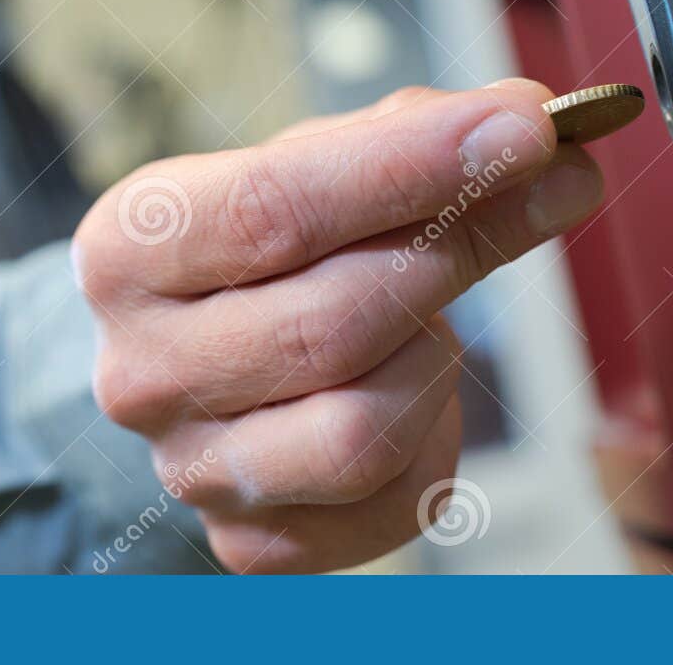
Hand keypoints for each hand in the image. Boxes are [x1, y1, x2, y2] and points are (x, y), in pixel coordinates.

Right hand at [72, 78, 603, 571]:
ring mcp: (193, 469)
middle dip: (457, 247)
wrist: (199, 353)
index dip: (412, 166)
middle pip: (332, 320)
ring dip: (434, 357)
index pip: (273, 208)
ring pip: (362, 429)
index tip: (523, 130)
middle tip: (542, 188)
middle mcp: (142, 370)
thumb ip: (412, 135)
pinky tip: (414, 389)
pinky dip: (434, 435)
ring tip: (432, 315)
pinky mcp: (255, 544)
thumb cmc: (264, 246)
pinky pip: (391, 500)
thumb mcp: (311, 162)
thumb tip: (530, 127)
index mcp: (130, 249)